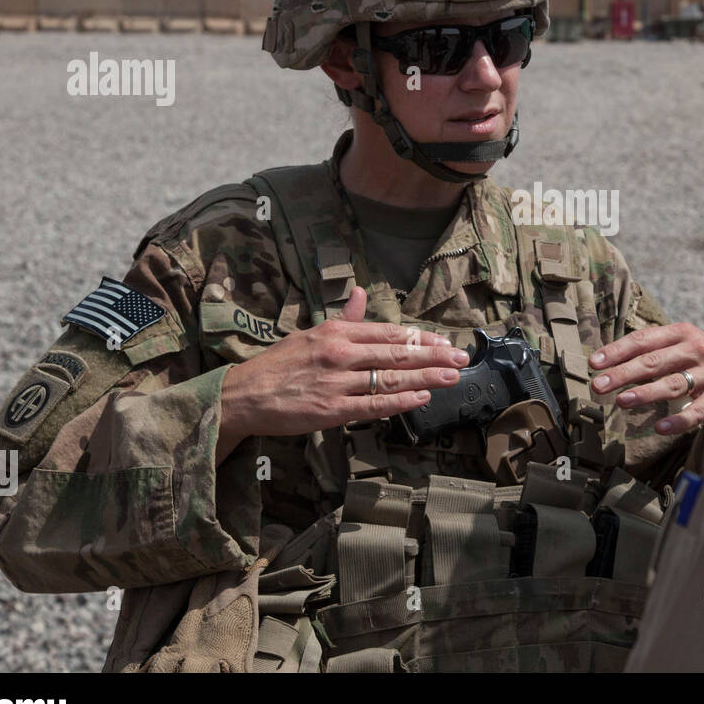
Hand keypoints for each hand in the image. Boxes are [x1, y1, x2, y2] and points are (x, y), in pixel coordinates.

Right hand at [216, 286, 466, 461]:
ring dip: (426, 377)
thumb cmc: (279, 364)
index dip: (420, 338)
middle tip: (461, 358)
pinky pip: (373, 404)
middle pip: (396, 354)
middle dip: (433, 356)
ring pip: (390, 378)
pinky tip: (421, 397)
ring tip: (452, 376)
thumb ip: (344, 317)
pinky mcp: (331, 409)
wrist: (243, 395)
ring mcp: (336, 382)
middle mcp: (339, 353)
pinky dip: (400, 401)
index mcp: (336, 332)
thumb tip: (363, 293)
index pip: (388, 333)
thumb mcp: (311, 332)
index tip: (445, 341)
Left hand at [588, 323, 703, 435]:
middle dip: (623, 373)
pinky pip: (697, 412)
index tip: (594, 363)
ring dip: (646, 393)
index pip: (643, 340)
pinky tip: (659, 428)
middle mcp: (698, 349)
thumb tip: (608, 365)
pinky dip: (678, 421)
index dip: (617, 350)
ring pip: (673, 384)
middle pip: (654, 361)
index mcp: (682, 332)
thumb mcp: (682, 344)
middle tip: (598, 385)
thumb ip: (653, 350)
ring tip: (622, 401)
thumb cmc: (703, 358)